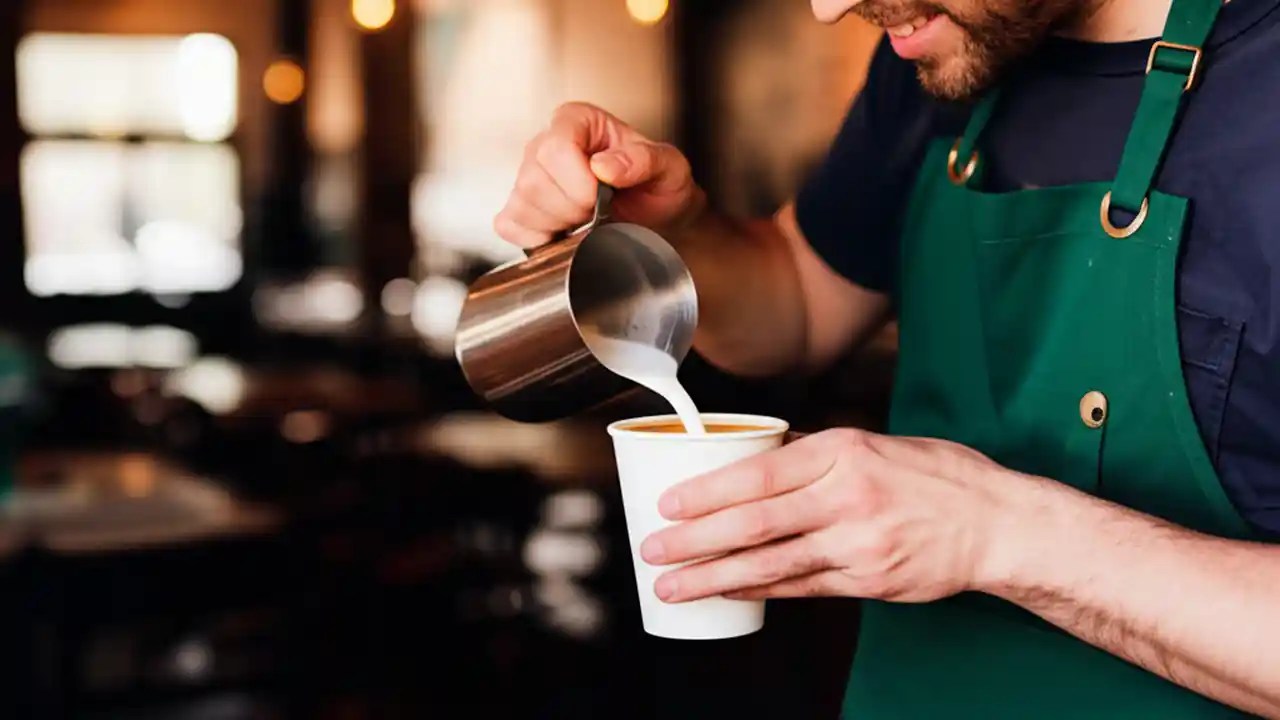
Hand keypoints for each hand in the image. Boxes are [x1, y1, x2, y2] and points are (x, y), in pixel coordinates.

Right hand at [494, 102, 704, 249]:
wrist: (656, 215)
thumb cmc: (658, 186)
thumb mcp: (669, 167)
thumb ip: (643, 160)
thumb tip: (603, 166)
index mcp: (578, 120)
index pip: (555, 147)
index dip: (577, 182)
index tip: (601, 196)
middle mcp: (545, 142)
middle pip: (533, 180)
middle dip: (571, 208)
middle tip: (598, 211)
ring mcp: (527, 174)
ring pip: (521, 204)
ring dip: (558, 224)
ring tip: (585, 219)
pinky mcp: (519, 206)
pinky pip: (510, 225)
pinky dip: (537, 237)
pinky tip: (564, 232)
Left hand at [639, 429, 1034, 602]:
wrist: (997, 523)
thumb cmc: (936, 475)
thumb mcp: (875, 443)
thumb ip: (816, 453)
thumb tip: (758, 456)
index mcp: (844, 453)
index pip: (760, 474)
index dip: (708, 493)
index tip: (668, 503)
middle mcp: (848, 497)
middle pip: (755, 523)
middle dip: (695, 541)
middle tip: (652, 550)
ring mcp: (858, 544)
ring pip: (771, 565)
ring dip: (715, 578)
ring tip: (674, 587)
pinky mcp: (868, 581)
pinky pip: (801, 589)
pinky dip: (760, 591)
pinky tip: (728, 594)